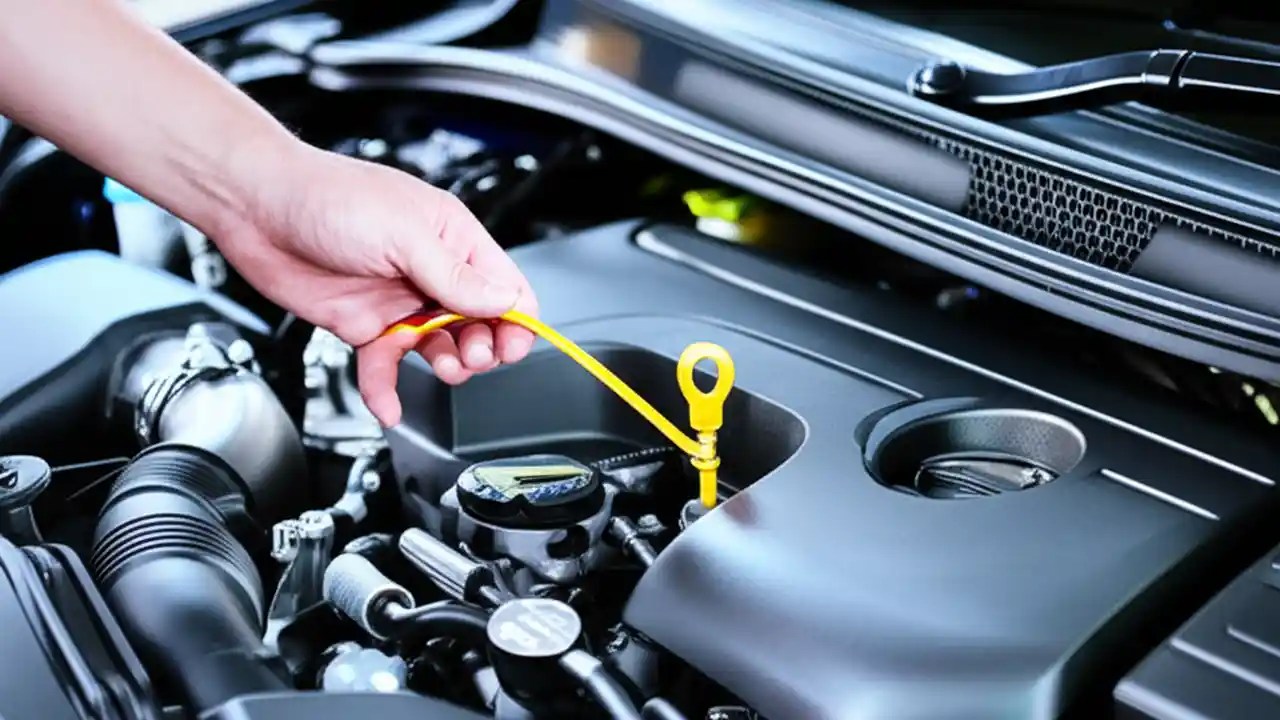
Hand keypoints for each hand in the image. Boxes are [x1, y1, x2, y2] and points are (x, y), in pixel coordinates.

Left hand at [213, 141, 538, 426]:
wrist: (255, 207)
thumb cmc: (325, 196)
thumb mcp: (401, 233)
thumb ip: (453, 274)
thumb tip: (503, 300)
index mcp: (451, 238)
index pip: (504, 286)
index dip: (516, 318)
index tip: (512, 345)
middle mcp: (430, 271)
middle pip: (480, 323)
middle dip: (483, 345)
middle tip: (471, 355)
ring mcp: (399, 300)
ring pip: (440, 347)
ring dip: (447, 365)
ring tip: (443, 368)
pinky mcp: (364, 324)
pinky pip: (386, 366)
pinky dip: (388, 390)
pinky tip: (391, 407)